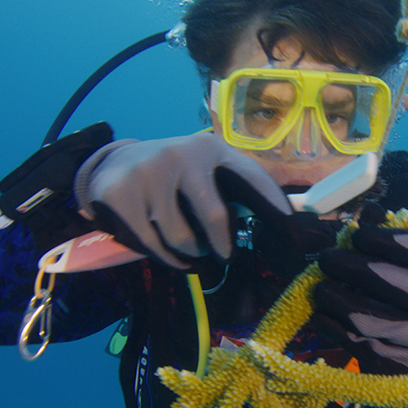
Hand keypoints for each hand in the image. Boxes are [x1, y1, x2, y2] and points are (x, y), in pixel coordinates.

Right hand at [74, 134, 291, 268]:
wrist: (113, 164)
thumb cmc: (173, 176)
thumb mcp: (203, 171)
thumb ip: (235, 190)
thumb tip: (286, 218)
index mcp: (210, 149)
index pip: (251, 179)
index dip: (273, 206)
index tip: (293, 234)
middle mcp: (181, 154)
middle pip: (214, 216)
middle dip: (222, 245)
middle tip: (223, 255)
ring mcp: (148, 173)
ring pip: (181, 239)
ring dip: (188, 255)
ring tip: (185, 249)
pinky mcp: (120, 194)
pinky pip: (152, 246)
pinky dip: (162, 258)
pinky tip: (163, 251)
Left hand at [312, 204, 407, 375]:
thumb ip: (389, 240)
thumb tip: (368, 211)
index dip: (391, 241)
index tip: (358, 235)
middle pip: (400, 287)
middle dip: (357, 269)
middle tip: (326, 258)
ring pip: (375, 321)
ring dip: (340, 301)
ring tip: (320, 288)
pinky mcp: (400, 367)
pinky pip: (360, 345)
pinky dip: (335, 328)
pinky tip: (321, 315)